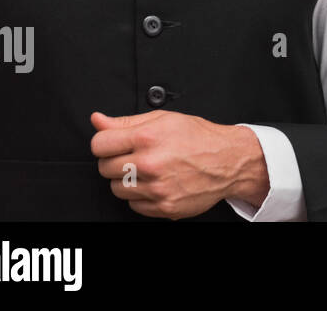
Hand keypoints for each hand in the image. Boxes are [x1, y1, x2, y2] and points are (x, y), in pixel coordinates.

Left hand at [90, 110, 270, 219]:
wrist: (229, 161)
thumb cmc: (199, 137)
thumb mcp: (164, 119)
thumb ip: (126, 122)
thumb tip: (97, 120)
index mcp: (147, 137)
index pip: (99, 144)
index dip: (105, 142)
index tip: (114, 144)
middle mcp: (150, 163)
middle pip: (104, 168)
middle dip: (116, 161)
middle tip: (136, 156)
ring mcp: (157, 188)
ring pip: (116, 189)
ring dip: (127, 181)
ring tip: (148, 170)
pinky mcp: (163, 206)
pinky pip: (133, 205)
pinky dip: (141, 196)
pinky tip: (157, 183)